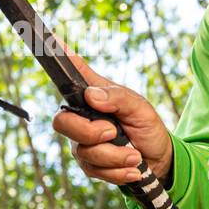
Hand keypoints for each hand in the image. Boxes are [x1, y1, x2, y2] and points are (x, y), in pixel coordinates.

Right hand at [50, 42, 173, 185]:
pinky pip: (93, 170)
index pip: (72, 71)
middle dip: (90, 132)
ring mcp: (82, 141)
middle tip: (114, 132)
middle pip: (61, 122)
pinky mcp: (88, 163)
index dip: (59, 56)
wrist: (158, 161)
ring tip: (134, 154)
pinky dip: (117, 171)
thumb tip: (92, 95)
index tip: (49, 37)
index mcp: (94, 94)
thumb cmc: (148, 127)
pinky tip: (131, 166)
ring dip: (115, 156)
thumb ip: (118, 98)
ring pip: (83, 151)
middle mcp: (82, 116)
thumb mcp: (141, 108)